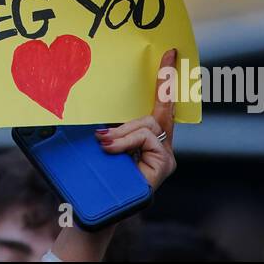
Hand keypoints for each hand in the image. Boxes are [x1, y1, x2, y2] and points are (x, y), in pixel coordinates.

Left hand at [48, 48, 180, 261]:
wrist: (97, 212)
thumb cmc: (96, 177)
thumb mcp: (99, 143)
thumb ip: (106, 126)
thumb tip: (94, 112)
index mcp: (148, 138)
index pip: (161, 103)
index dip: (165, 78)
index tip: (169, 51)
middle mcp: (162, 147)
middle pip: (156, 115)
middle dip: (129, 123)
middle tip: (103, 138)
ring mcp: (166, 158)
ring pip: (148, 126)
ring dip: (122, 135)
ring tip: (103, 147)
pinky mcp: (166, 165)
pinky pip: (147, 138)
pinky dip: (127, 142)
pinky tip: (112, 151)